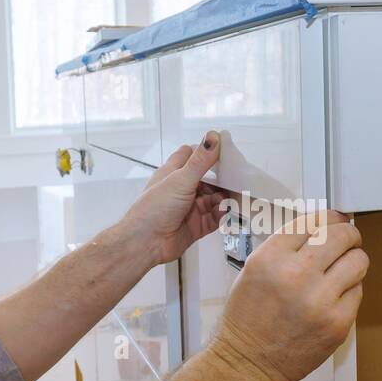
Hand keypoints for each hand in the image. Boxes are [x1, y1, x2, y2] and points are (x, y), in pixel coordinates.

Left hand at [123, 132, 225, 264]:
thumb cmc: (152, 210)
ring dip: (223, 198)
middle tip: (235, 177)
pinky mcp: (197, 225)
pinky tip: (224, 212)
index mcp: (174, 173)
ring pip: (214, 199)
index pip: (192, 155)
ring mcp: (190, 208)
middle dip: (222, 179)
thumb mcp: (180, 180)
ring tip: (229, 199)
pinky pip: (215, 218)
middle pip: (209, 178)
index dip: (206, 151)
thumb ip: (200, 160)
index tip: (224, 150)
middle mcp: (182, 189)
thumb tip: (212, 137)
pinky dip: (222, 214)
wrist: (146, 243)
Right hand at [210, 211, 367, 380]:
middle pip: (342, 235)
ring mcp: (320, 300)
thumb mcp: (253, 270)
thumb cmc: (247, 320)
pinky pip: (359, 291)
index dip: (330, 217)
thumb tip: (320, 228)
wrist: (248, 362)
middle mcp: (295, 274)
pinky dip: (350, 290)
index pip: (313, 220)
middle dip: (349, 234)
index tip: (335, 220)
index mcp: (271, 257)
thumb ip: (286, 247)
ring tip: (343, 269)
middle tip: (348, 240)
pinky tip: (334, 296)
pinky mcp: (337, 322)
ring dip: (353, 261)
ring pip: (358, 261)